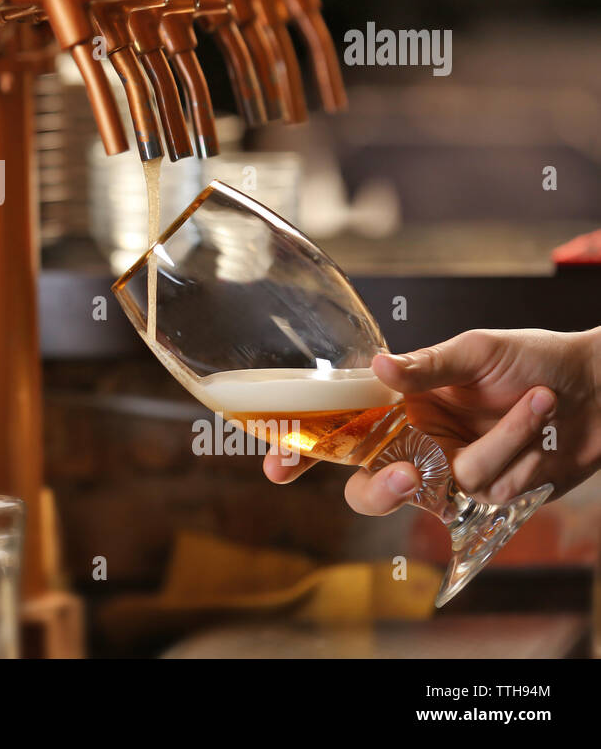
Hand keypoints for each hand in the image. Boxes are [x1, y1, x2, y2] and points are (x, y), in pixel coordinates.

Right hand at [263, 328, 600, 513]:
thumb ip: (425, 366)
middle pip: (368, 488)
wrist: (600, 387)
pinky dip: (522, 450)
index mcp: (398, 406)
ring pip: (443, 487)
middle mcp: (416, 444)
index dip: (301, 452)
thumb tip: (377, 368)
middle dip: (381, 489)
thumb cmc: (534, 357)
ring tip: (538, 402)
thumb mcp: (475, 350)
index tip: (277, 467)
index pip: (336, 432)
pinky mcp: (493, 495)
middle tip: (408, 474)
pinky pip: (491, 486)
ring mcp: (453, 475)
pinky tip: (543, 423)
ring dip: (500, 443)